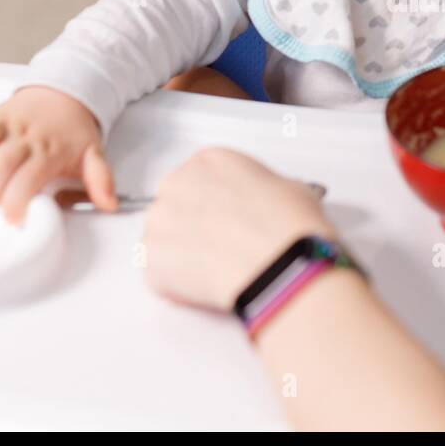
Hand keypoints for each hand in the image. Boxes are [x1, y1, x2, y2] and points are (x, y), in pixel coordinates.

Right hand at [0, 86, 116, 223]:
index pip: (26, 179)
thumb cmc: (75, 130)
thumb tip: (109, 204)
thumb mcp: (94, 154)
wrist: (70, 90)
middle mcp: (24, 135)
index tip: (13, 219)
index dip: (15, 202)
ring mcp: (5, 122)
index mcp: (48, 149)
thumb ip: (101, 180)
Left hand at [143, 148, 334, 311]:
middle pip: (177, 206)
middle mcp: (178, 184)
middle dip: (195, 226)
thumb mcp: (293, 189)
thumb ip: (268, 190)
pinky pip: (159, 274)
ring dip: (184, 254)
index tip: (226, 217)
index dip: (217, 203)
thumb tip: (272, 204)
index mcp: (210, 160)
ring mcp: (160, 222)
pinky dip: (178, 284)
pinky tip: (206, 285)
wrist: (279, 266)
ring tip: (216, 269)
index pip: (202, 179)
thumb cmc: (287, 228)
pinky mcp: (151, 260)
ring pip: (165, 240)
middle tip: (221, 245)